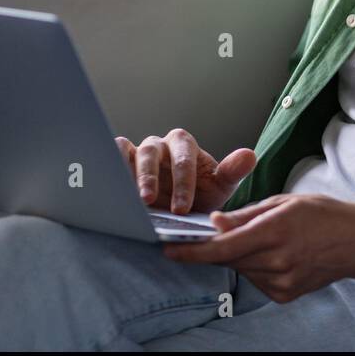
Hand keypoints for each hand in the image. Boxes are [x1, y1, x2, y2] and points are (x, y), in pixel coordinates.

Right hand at [115, 129, 255, 214]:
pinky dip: (105, 167)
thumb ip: (233, 172)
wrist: (181, 211)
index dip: (182, 183)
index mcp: (184, 145)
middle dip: (149, 177)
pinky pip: (108, 157)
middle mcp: (159, 145)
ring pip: (124, 151)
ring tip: (122, 195)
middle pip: (151, 152)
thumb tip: (250, 155)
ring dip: (123, 171)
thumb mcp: (221, 187)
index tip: (182, 208)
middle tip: (148, 201)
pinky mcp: (118, 163)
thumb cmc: (202, 195)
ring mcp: (136, 153)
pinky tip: (105, 188)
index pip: (183, 159)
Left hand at [161, 194, 354, 302]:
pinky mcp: (285, 295)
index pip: (222, 247)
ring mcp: (281, 281)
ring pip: (242, 269)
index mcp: (274, 231)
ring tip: (264, 238)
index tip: (168, 250)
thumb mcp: (283, 202)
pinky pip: (256, 280)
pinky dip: (256, 267)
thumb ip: (246, 215)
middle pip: (228, 259)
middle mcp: (276, 261)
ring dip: (239, 256)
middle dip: (215, 249)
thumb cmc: (324, 214)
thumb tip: (215, 223)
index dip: (192, 251)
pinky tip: (277, 254)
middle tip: (207, 236)